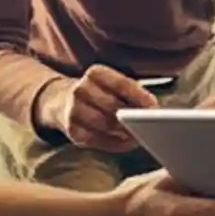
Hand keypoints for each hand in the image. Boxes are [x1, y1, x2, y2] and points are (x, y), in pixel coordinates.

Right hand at [41, 65, 157, 151]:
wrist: (60, 101)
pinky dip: (116, 143)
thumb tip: (152, 109)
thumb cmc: (98, 92)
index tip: (154, 107)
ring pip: (106, 125)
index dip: (139, 97)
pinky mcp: (72, 131)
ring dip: (126, 132)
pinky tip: (127, 141)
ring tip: (141, 134)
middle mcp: (80, 90)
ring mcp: (73, 111)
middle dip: (134, 117)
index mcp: (95, 73)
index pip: (121, 84)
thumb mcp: (112, 83)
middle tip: (152, 125)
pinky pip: (99, 140)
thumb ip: (131, 91)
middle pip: (113, 107)